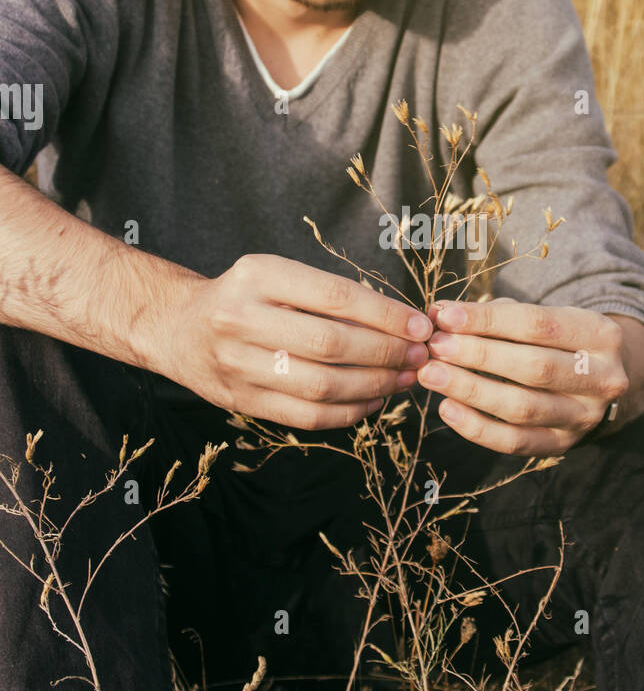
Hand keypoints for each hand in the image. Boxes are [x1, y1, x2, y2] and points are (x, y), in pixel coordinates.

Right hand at [169, 253, 431, 427]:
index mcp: (258, 276)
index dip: (386, 315)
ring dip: (375, 385)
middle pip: (332, 344)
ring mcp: (238, 364)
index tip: (420, 324)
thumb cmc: (244, 296)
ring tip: (404, 378)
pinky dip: (349, 412)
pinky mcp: (241, 400)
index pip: (336, 297)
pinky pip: (307, 416)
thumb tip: (401, 321)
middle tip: (419, 355)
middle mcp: (242, 318)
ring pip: (323, 385)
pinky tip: (374, 401)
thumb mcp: (276, 275)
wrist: (177, 328)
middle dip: (386, 352)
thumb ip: (328, 294)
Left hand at [415, 296, 629, 453]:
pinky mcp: (563, 444)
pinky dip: (476, 427)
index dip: (488, 321)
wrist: (596, 378)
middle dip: (477, 356)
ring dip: (471, 390)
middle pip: (533, 368)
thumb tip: (442, 315)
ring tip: (432, 375)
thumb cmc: (556, 339)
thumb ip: (495, 315)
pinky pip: (515, 442)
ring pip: (522, 408)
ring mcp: (585, 416)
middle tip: (435, 347)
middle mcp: (602, 378)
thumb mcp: (540, 316)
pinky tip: (447, 409)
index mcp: (600, 334)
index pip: (538, 324)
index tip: (446, 317)